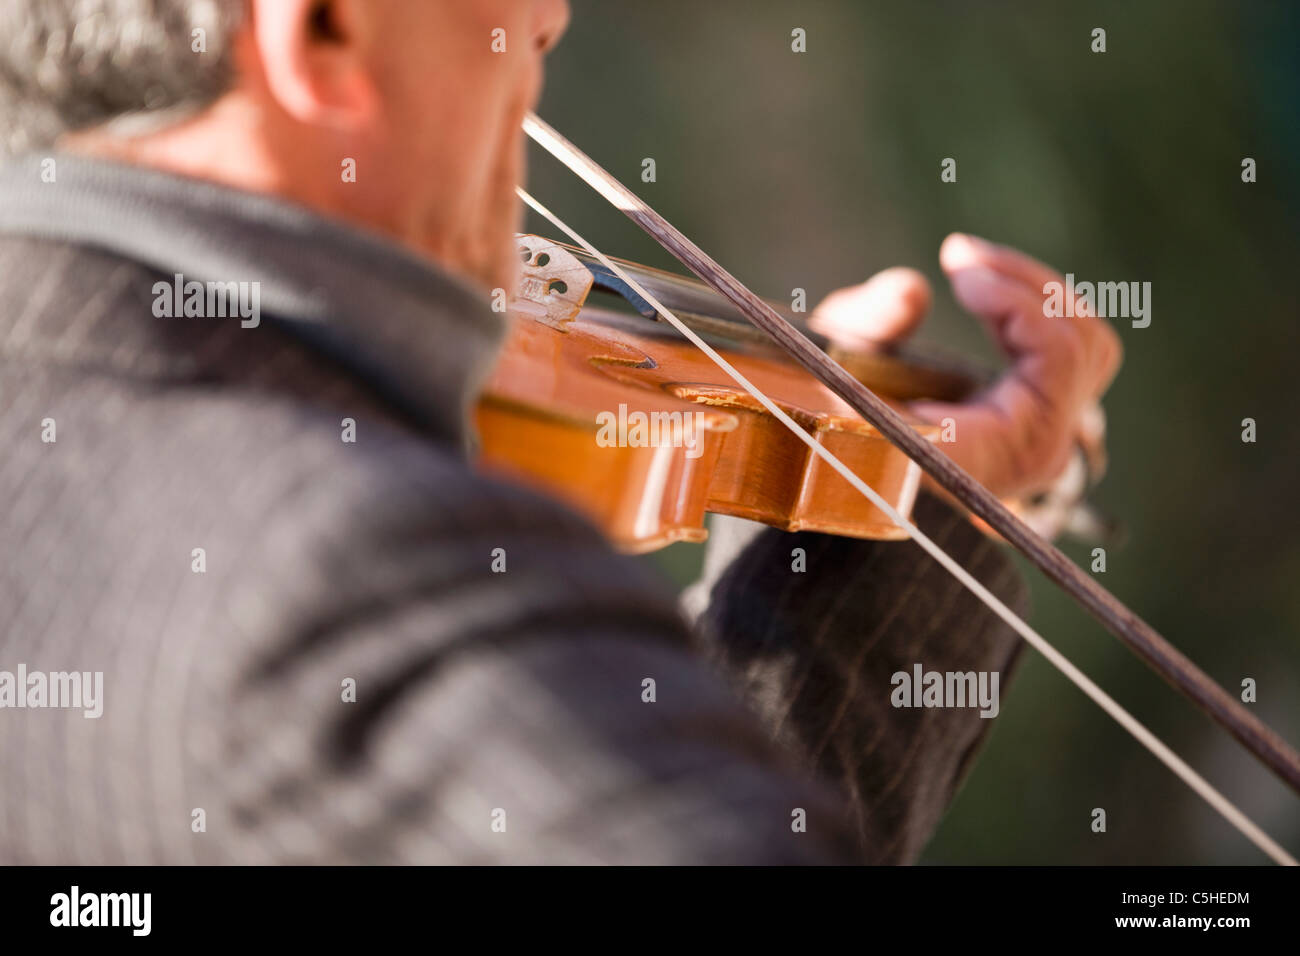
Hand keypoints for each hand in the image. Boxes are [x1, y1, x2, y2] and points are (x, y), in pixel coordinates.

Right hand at [809, 233, 1121, 500]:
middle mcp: (1037, 450)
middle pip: (1083, 342)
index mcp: (998, 451)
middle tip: (959, 253)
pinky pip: (1066, 352)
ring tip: (965, 265)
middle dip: (1024, 283)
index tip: (956, 272)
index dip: (1017, 301)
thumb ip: (865, 329)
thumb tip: (911, 291)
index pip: (1057, 359)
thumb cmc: (831, 427)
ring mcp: (1045, 437)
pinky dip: (1027, 309)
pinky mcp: (1041, 419)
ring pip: (1086, 342)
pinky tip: (976, 292)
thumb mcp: (828, 373)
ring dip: (1029, 289)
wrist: (843, 473)